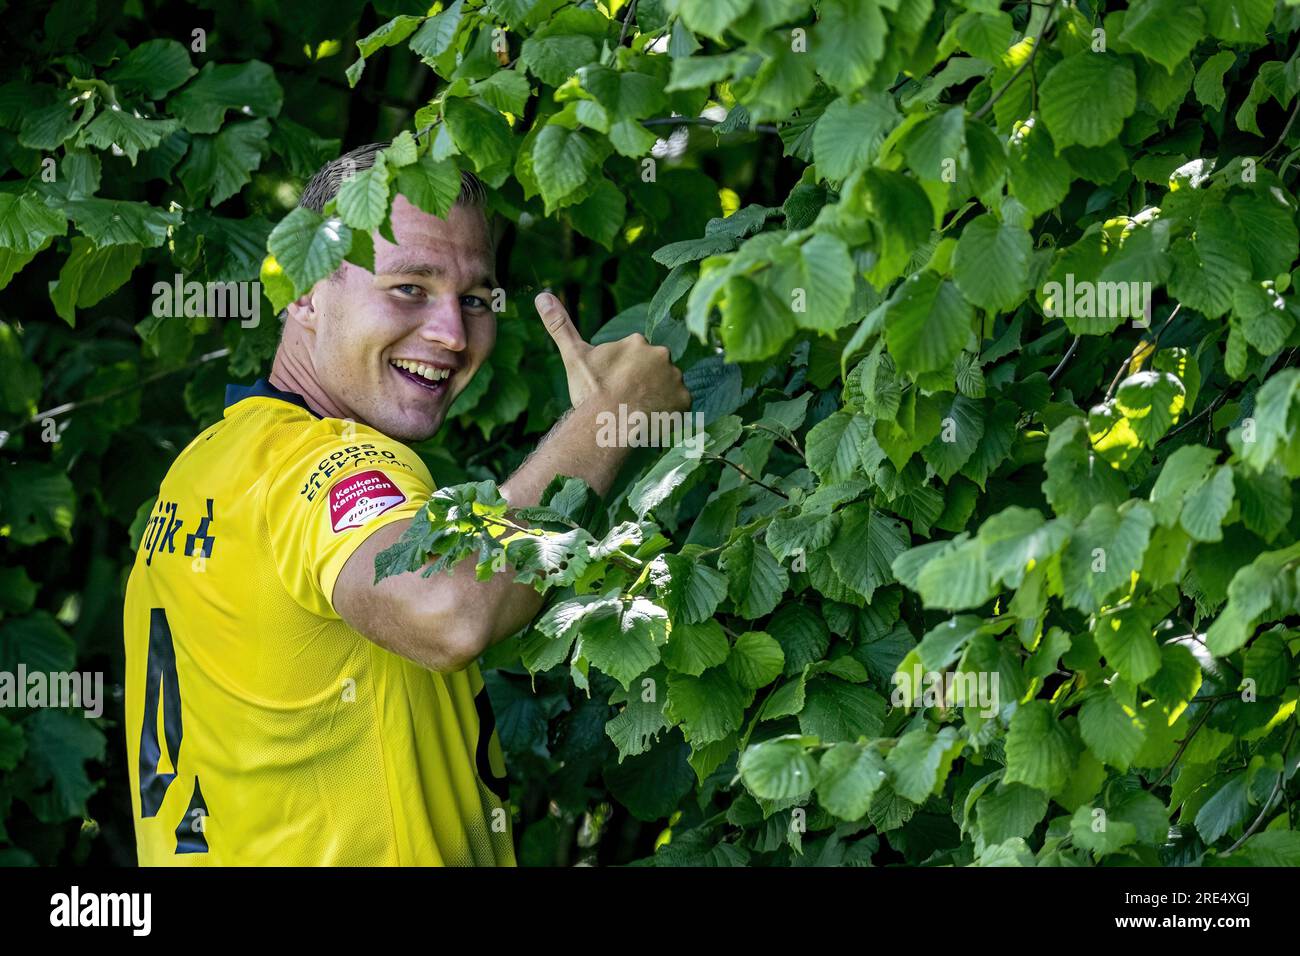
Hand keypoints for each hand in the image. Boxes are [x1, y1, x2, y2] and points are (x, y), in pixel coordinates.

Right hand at [535, 292, 691, 414]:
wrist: (607, 424)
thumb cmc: (590, 391)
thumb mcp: (573, 356)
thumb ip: (561, 325)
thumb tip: (541, 295)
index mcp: (638, 341)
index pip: (634, 358)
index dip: (622, 376)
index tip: (612, 389)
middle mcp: (662, 354)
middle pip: (654, 371)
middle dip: (642, 385)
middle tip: (625, 403)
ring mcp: (676, 378)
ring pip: (667, 388)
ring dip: (657, 398)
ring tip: (637, 413)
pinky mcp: (685, 400)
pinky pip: (680, 407)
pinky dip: (669, 414)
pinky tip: (651, 421)